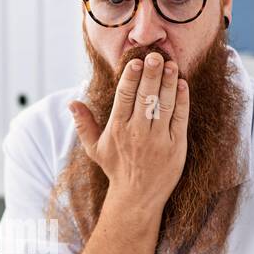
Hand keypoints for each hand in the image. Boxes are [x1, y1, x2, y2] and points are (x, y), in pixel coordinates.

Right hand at [69, 52, 188, 210]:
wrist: (137, 197)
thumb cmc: (116, 169)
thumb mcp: (95, 149)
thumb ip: (84, 125)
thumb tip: (71, 103)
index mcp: (117, 129)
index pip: (124, 97)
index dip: (131, 78)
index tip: (136, 62)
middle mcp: (137, 132)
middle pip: (145, 97)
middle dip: (152, 74)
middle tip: (157, 55)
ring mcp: (158, 139)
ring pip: (164, 105)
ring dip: (168, 83)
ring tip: (171, 65)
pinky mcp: (176, 146)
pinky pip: (180, 119)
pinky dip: (182, 101)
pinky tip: (182, 85)